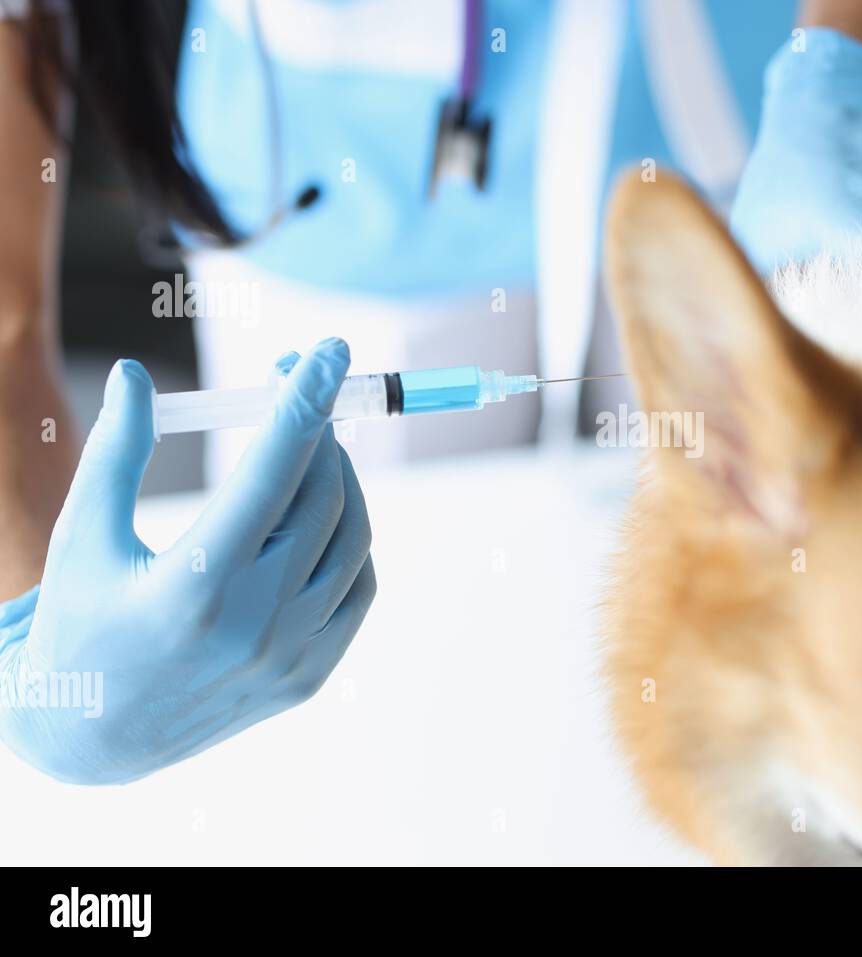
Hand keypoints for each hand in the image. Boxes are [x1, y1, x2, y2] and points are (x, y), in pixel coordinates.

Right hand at [0, 339, 375, 783]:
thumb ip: (116, 451)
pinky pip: (358, 588)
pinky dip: (350, 540)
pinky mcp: (309, 676)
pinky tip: (320, 513)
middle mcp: (254, 623)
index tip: (327, 350)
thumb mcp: (81, 536)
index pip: (275, 469)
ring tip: (310, 447)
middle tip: (298, 388)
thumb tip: (135, 373)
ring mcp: (290, 656)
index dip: (306, 400)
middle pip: (322, 497)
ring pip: (353, 539)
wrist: (91, 737)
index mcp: (194, 584)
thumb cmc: (78, 624)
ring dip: (340, 479)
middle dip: (319, 429)